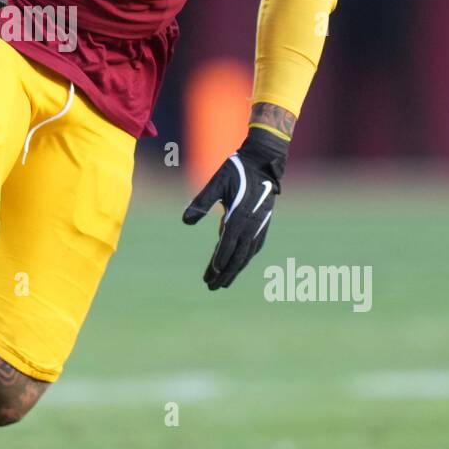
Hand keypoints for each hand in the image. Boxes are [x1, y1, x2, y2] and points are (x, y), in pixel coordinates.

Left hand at [182, 128, 287, 289]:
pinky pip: (255, 246)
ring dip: (235, 269)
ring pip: (247, 254)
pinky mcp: (263, 223)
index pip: (227, 246)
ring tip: (223, 283)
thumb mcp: (216, 183)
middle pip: (238, 256)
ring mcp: (260, 225)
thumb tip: (185, 221)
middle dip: (225, 273)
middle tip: (212, 287)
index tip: (210, 276)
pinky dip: (246, 258)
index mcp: (239, 216)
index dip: (218, 262)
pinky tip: (240, 262)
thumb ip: (201, 202)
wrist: (263, 161)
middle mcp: (251, 225)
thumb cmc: (236, 170)